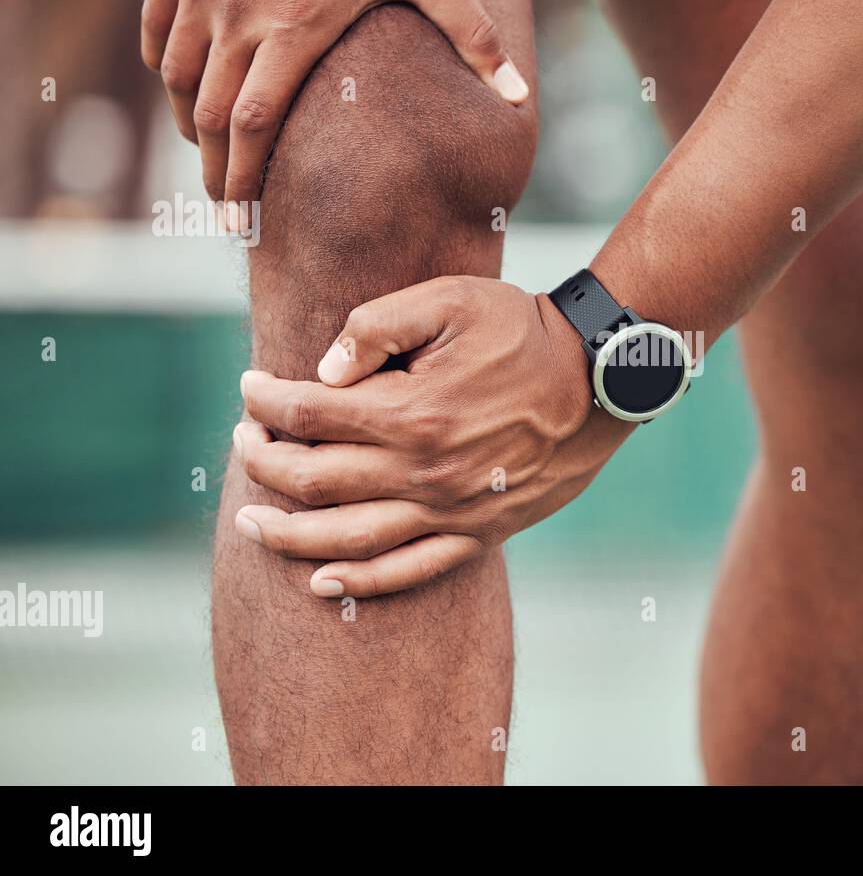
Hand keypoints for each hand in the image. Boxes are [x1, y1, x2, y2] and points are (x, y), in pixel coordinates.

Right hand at [132, 0, 527, 212]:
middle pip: (209, 113)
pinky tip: (181, 88)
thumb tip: (519, 97)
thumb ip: (474, 36)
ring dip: (187, 121)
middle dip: (213, 169)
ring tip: (207, 152)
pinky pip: (156, 29)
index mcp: (296, 26)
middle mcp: (238, 11)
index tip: (241, 216)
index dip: (242, 178)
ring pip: (176, 74)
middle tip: (222, 205)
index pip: (254, 123)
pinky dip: (163, 66)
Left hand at [232, 276, 633, 597]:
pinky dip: (360, 582)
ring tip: (252, 524)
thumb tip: (322, 372)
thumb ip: (377, 327)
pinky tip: (322, 582)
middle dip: (262, 460)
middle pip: (313, 479)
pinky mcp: (478, 532)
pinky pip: (409, 570)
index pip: (308, 414)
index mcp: (411, 410)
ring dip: (288, 534)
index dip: (265, 399)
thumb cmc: (523, 331)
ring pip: (347, 537)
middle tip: (241, 442)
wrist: (599, 379)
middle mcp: (423, 470)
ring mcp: (450, 509)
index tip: (249, 385)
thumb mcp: (451, 301)